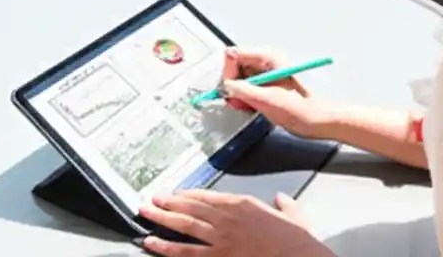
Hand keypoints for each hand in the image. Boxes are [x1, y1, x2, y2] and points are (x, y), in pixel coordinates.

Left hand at [137, 189, 330, 256]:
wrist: (297, 256)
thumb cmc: (296, 241)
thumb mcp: (294, 215)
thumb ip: (285, 205)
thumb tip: (282, 198)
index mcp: (242, 204)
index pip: (207, 195)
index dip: (187, 193)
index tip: (175, 192)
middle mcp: (226, 218)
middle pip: (190, 207)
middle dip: (168, 202)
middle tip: (152, 198)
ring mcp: (220, 239)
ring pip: (184, 226)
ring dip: (161, 218)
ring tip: (145, 213)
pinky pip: (187, 252)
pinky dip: (167, 247)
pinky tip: (152, 243)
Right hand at [221, 47, 329, 138]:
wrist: (317, 120)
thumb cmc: (301, 108)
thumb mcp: (267, 99)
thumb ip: (243, 90)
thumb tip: (225, 86)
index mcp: (268, 58)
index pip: (233, 55)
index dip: (228, 73)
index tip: (230, 89)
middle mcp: (266, 62)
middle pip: (234, 66)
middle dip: (232, 85)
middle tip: (237, 101)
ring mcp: (266, 74)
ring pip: (239, 79)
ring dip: (238, 94)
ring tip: (247, 105)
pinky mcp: (266, 86)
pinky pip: (246, 88)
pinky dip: (244, 98)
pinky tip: (252, 107)